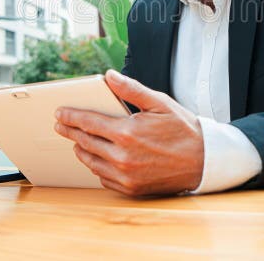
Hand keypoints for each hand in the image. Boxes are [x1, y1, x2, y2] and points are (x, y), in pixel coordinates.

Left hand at [54, 69, 203, 196]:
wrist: (204, 160)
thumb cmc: (182, 129)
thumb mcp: (159, 102)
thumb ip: (131, 89)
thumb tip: (109, 75)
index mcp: (127, 133)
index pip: (88, 123)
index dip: (71, 117)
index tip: (60, 113)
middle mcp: (123, 157)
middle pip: (85, 142)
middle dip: (70, 132)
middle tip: (61, 125)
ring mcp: (126, 175)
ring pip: (91, 162)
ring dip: (81, 150)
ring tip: (77, 141)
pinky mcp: (131, 188)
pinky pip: (104, 178)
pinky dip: (97, 167)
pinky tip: (98, 158)